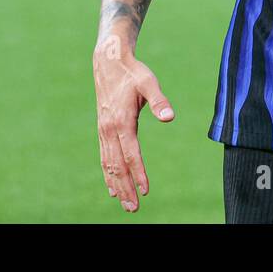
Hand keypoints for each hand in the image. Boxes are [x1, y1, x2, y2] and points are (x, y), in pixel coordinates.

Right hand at [93, 44, 174, 212]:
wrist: (109, 62)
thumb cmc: (133, 72)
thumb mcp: (148, 82)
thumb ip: (159, 100)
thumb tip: (170, 117)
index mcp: (121, 121)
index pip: (131, 153)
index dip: (139, 173)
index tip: (146, 190)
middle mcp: (109, 130)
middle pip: (117, 165)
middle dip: (126, 188)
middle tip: (134, 208)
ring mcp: (103, 131)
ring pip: (109, 165)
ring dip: (117, 185)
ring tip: (125, 204)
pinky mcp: (103, 130)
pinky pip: (104, 157)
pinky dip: (108, 174)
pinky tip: (113, 188)